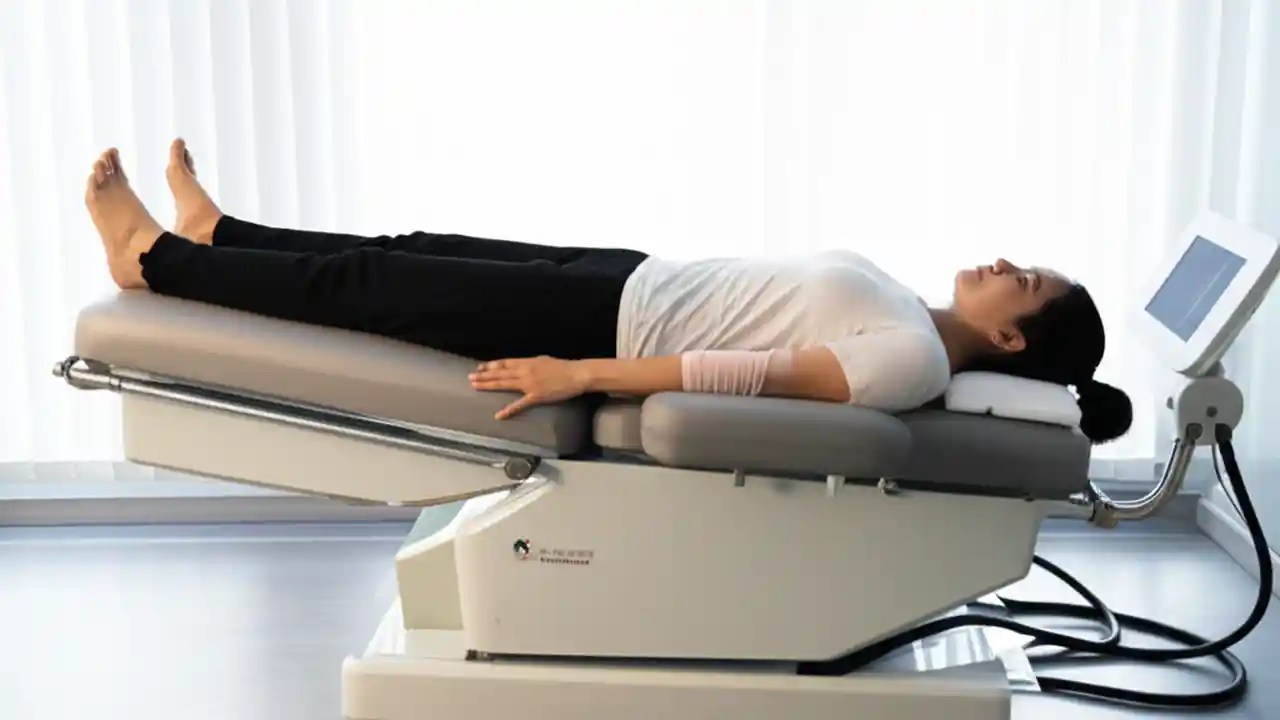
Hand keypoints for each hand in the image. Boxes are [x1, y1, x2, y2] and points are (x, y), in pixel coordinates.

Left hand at [469, 356, 590, 419]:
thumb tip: (521, 365)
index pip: (504, 363)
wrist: (575, 375)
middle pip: (500, 374)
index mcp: (526, 362)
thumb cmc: (562, 367)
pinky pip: (520, 404)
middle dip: (484, 376)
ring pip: (505, 384)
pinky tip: (499, 415)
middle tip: (470, 378)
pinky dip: (509, 410)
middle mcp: (524, 372)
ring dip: (489, 386)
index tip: (479, 367)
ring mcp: (529, 385)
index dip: (490, 366)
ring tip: (476, 386)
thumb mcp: (543, 360)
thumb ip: (530, 363)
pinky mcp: (536, 397)